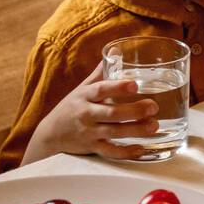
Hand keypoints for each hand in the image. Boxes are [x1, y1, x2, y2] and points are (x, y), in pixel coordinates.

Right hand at [25, 65, 159, 163]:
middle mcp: (86, 114)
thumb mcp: (82, 88)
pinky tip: (141, 149)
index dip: (118, 87)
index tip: (135, 85)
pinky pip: (110, 152)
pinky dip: (125, 153)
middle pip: (111, 113)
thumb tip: (117, 50)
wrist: (49, 134)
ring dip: (135, 130)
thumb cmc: (71, 107)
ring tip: (154, 125)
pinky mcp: (92, 148)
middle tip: (153, 106)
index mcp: (85, 96)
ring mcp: (89, 132)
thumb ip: (101, 73)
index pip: (101, 89)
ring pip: (113, 133)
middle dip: (133, 111)